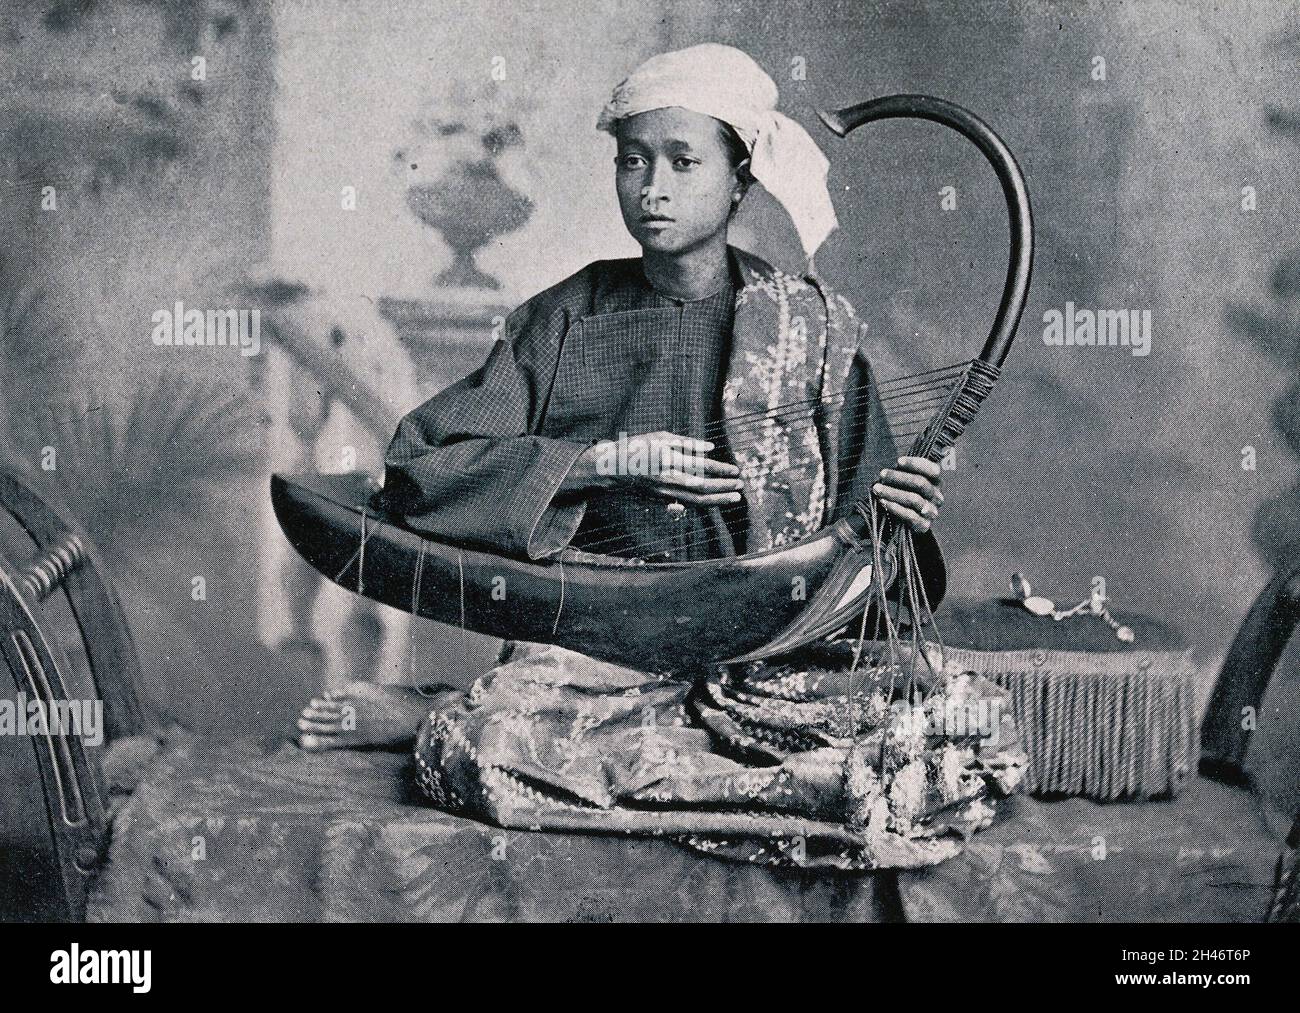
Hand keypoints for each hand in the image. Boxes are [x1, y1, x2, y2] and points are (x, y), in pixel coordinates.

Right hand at [570, 431, 743, 506]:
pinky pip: (686, 504)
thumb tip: (710, 448)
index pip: (701, 465)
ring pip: (696, 500)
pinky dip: (702, 504)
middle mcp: (667, 478)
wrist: (610, 468)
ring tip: (734, 497)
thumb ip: (686, 443)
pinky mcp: (660, 500)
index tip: (735, 470)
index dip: (721, 469)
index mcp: (668, 458)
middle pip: (703, 487)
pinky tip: (713, 502)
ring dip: (718, 500)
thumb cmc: (636, 447)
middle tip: (740, 486)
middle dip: (724, 487)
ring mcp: (663, 492)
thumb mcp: (660, 437)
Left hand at [872, 455, 943, 533]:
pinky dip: (896, 508)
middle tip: (882, 474)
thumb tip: (896, 462)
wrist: (901, 522)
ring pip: (914, 499)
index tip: (898, 461)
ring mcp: (932, 512)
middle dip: (899, 477)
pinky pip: (911, 516)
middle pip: (921, 484)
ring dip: (893, 492)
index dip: (916, 464)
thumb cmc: (902, 494)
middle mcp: (937, 496)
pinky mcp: (924, 525)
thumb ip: (904, 471)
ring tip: (877, 488)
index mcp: (936, 482)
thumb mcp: (905, 480)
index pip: (933, 470)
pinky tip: (884, 502)